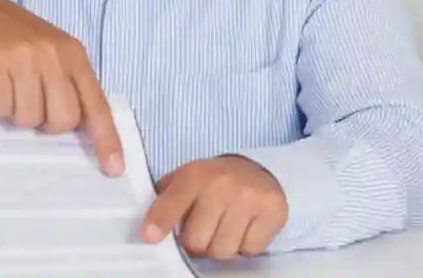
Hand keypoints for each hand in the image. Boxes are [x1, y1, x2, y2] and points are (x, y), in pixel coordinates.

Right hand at [0, 0, 123, 175]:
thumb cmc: (8, 38)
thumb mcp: (47, 52)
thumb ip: (65, 83)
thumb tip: (79, 128)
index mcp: (73, 53)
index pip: (96, 102)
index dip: (106, 138)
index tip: (114, 168)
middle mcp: (52, 53)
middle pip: (63, 119)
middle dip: (45, 123)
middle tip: (28, 102)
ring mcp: (22, 57)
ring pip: (29, 118)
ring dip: (15, 113)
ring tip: (6, 86)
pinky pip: (1, 108)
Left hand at [140, 155, 287, 259]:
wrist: (257, 170)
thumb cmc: (213, 181)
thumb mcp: (186, 180)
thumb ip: (166, 199)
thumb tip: (149, 229)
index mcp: (195, 175)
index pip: (172, 203)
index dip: (160, 222)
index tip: (149, 236)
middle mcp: (223, 184)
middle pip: (197, 241)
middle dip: (198, 243)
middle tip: (204, 230)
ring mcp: (250, 198)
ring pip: (223, 251)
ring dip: (221, 246)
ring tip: (225, 228)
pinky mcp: (274, 211)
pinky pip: (250, 250)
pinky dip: (246, 245)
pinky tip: (245, 227)